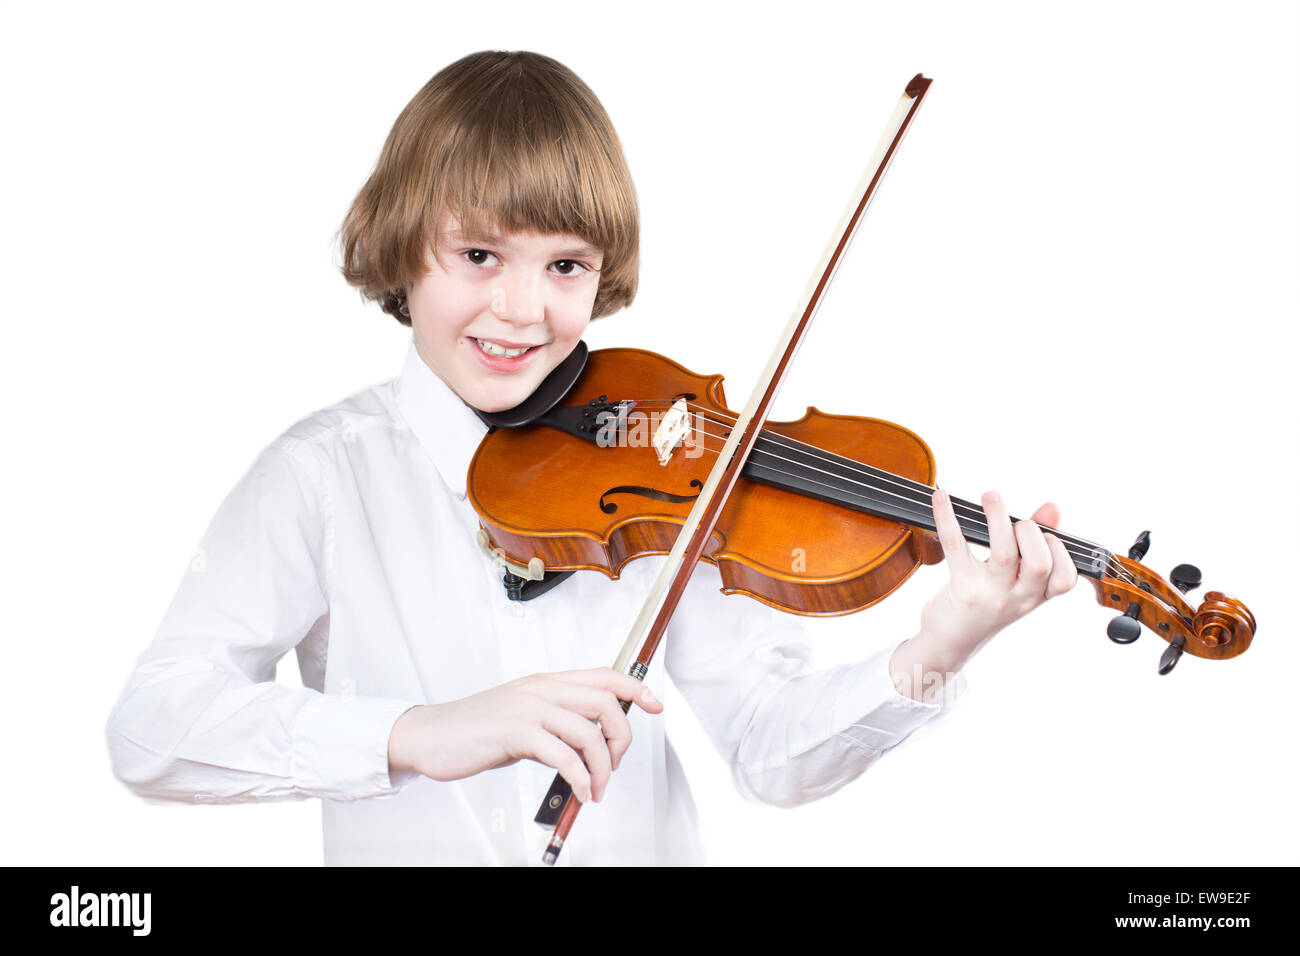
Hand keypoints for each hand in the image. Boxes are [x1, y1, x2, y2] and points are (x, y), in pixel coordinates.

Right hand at [386, 667, 662, 803]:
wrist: (431, 736)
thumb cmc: (476, 731)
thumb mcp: (523, 719)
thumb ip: (555, 724)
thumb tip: (589, 744)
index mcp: (546, 682)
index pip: (604, 674)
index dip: (636, 688)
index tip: (656, 705)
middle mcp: (541, 689)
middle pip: (606, 702)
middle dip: (621, 738)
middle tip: (612, 767)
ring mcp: (529, 708)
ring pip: (589, 731)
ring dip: (601, 767)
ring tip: (594, 789)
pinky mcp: (516, 732)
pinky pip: (564, 755)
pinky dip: (580, 778)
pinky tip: (579, 792)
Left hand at [890, 488, 1077, 700]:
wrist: (949, 643)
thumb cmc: (986, 604)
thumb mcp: (1016, 581)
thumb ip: (1035, 544)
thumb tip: (1053, 507)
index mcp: (1035, 597)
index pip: (1065, 579)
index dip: (1060, 552)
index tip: (1046, 535)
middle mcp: (1017, 599)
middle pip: (1039, 563)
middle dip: (1031, 531)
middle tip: (1016, 521)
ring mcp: (990, 595)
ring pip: (1004, 554)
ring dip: (998, 517)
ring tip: (991, 496)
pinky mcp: (961, 588)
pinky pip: (957, 546)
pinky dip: (947, 518)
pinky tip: (941, 498)